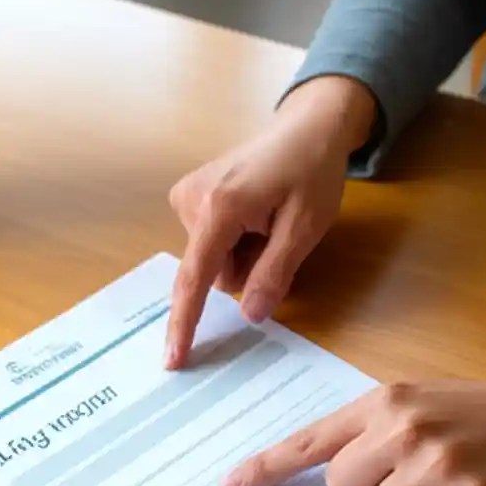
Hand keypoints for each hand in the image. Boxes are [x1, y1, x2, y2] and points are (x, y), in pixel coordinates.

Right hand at [164, 76, 375, 368]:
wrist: (307, 127)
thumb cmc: (312, 172)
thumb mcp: (305, 228)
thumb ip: (274, 273)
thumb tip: (250, 315)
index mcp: (219, 208)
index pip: (195, 279)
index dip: (185, 323)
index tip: (173, 359)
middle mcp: (192, 200)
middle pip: (213, 271)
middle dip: (246, 267)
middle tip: (279, 232)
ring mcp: (187, 195)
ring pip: (213, 259)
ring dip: (244, 252)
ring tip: (270, 218)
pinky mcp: (190, 195)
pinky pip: (211, 241)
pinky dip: (236, 238)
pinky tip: (257, 213)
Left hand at [221, 359, 485, 485]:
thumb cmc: (484, 413)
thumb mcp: (421, 402)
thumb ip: (373, 430)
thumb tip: (332, 475)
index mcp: (385, 401)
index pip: (311, 441)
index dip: (267, 468)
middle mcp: (403, 427)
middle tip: (414, 473)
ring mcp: (435, 462)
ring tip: (448, 481)